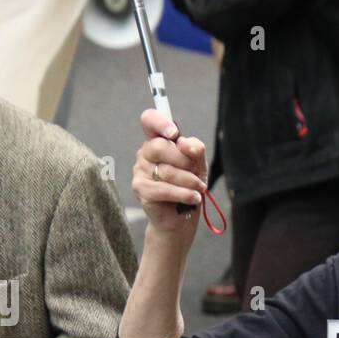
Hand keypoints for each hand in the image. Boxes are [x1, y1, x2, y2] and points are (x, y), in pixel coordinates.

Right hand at [133, 109, 207, 236]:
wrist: (182, 217)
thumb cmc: (189, 187)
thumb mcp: (198, 165)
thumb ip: (195, 149)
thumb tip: (183, 142)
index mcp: (158, 141)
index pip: (149, 120)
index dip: (159, 122)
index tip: (174, 133)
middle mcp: (145, 153)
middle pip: (160, 146)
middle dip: (184, 161)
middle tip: (197, 174)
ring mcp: (140, 171)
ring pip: (166, 170)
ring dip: (189, 181)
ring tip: (199, 190)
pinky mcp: (141, 189)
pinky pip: (164, 188)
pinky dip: (183, 194)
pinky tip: (193, 198)